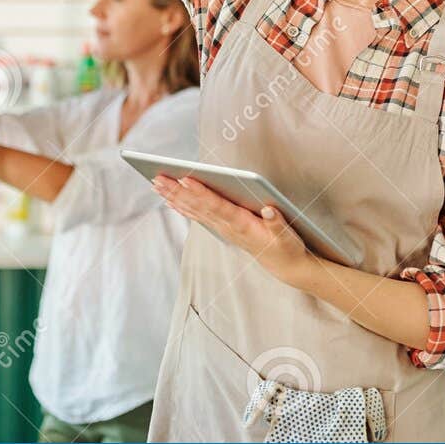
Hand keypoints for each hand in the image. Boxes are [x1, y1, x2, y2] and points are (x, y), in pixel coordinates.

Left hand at [153, 176, 311, 284]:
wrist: (284, 265)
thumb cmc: (286, 246)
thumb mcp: (288, 236)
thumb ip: (277, 222)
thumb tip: (268, 210)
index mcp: (243, 224)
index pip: (217, 206)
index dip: (201, 193)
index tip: (185, 179)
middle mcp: (228, 226)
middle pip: (199, 207)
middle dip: (177, 192)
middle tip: (157, 177)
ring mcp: (223, 228)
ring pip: (194, 210)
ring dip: (174, 198)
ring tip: (156, 184)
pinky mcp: (222, 228)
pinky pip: (198, 216)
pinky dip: (183, 207)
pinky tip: (170, 199)